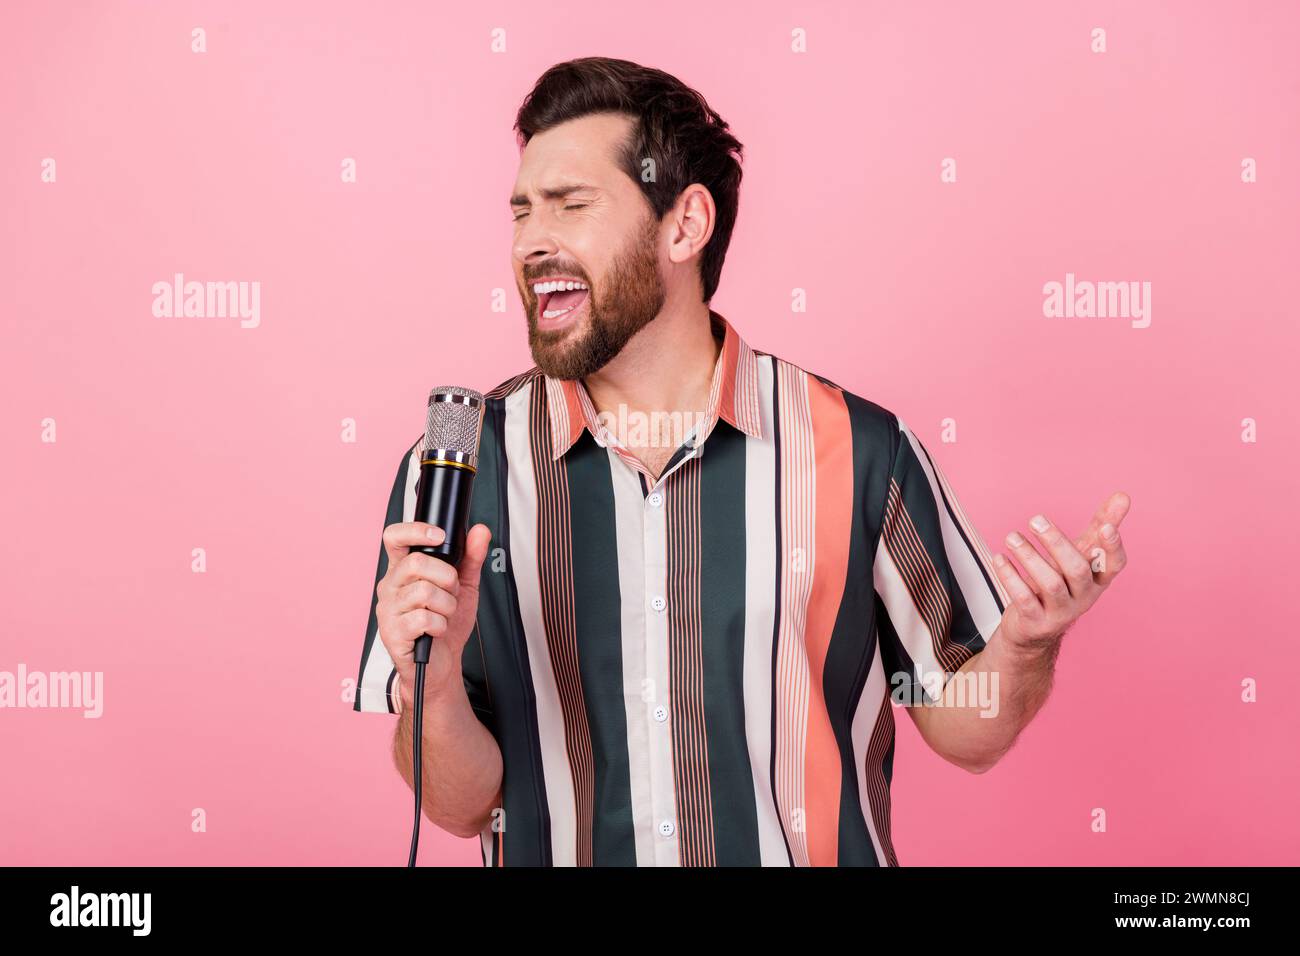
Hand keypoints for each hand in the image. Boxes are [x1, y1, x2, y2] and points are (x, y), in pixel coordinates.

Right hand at [375, 521, 492, 699]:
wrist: (443, 663)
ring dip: (446, 605)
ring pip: (424, 592)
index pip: (394, 537)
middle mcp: (391, 586)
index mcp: (403, 570)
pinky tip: (437, 629)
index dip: (415, 531)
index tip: (440, 536)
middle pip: (416, 563)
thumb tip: (481, 532)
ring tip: (444, 613)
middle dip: (447, 578)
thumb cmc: (447, 623)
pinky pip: (423, 619)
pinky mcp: (392, 633)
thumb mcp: (464, 586)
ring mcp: (388, 609)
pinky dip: (440, 624)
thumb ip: (472, 558)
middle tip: (450, 592)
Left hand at [990, 492, 1130, 653]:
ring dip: (1029, 556)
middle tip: (1035, 520)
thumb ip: (1101, 525)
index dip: (1113, 547)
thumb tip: (1123, 495)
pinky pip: (1025, 599)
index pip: (1114, 565)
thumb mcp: (1081, 555)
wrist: (1035, 627)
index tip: (1106, 526)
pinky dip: (1011, 577)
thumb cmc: (1062, 581)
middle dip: (1056, 542)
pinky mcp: (1037, 622)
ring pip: (1050, 583)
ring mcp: (1061, 612)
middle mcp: (1085, 597)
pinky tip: (999, 558)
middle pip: (1077, 569)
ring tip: (1011, 537)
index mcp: (1099, 579)